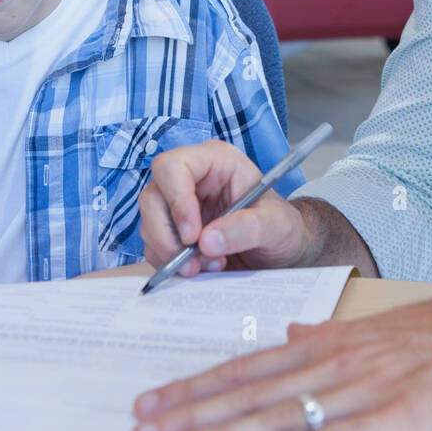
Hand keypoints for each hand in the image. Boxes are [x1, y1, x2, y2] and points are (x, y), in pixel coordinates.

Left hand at [130, 272, 431, 430]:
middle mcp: (337, 363)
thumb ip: (330, 336)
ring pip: (278, 418)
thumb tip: (292, 336)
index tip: (153, 403)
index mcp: (331, 344)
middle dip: (189, 415)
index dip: (196, 388)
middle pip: (249, 393)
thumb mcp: (383, 329)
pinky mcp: (398, 422)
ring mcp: (365, 392)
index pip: (248, 368)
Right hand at [139, 140, 309, 277]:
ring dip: (171, 253)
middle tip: (193, 263)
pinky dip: (170, 263)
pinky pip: (154, 246)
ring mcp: (179, 205)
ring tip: (209, 266)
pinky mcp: (174, 231)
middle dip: (167, 234)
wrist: (281, 251)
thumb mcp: (278, 225)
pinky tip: (201, 269)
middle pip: (152, 196)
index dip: (176, 199)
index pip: (174, 166)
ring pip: (149, 223)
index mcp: (216, 161)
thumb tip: (207, 241)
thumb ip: (248, 228)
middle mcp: (192, 179)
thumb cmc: (282, 227)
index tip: (193, 235)